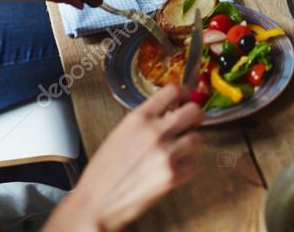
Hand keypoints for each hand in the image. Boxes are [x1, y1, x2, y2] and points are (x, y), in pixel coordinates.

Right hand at [48, 86, 202, 229]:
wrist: (96, 202)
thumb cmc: (104, 171)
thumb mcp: (121, 133)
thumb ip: (145, 121)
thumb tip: (169, 112)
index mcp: (139, 118)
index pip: (172, 91)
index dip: (184, 92)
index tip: (186, 97)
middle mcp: (155, 132)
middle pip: (193, 111)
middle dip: (195, 116)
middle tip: (192, 122)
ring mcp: (165, 154)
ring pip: (197, 139)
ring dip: (190, 144)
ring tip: (178, 150)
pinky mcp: (172, 176)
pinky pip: (193, 165)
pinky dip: (186, 168)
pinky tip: (173, 169)